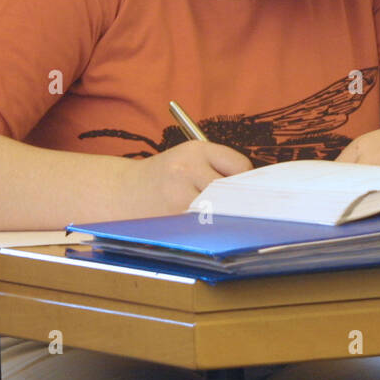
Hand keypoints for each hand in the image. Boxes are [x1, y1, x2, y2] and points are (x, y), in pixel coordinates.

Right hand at [117, 140, 251, 217]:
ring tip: (223, 217)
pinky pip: (204, 226)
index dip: (246, 180)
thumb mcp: (188, 158)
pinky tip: (206, 226)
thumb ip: (218, 167)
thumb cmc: (165, 176)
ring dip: (225, 216)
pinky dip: (209, 228)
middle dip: (240, 201)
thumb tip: (257, 187)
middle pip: (232, 190)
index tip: (245, 189)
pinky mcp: (172, 220)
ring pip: (220, 211)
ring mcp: (178, 196)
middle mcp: (187, 170)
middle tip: (245, 209)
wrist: (122, 191)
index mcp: (195, 150)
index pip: (240, 166)